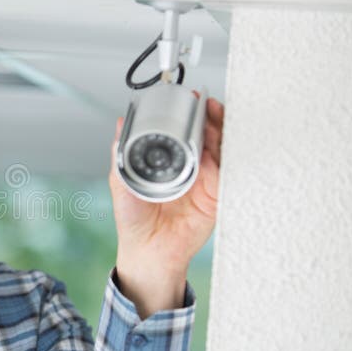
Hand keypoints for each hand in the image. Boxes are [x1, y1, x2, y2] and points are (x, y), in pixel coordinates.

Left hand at [108, 95, 224, 317]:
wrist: (147, 250)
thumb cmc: (135, 220)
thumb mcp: (122, 180)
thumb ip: (121, 152)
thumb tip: (122, 123)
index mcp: (169, 164)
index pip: (184, 133)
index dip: (189, 115)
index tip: (190, 100)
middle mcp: (190, 169)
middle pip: (207, 136)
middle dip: (209, 117)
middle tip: (204, 104)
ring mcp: (205, 181)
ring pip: (220, 149)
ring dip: (220, 130)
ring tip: (214, 115)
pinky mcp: (216, 196)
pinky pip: (228, 173)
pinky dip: (230, 155)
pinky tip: (226, 142)